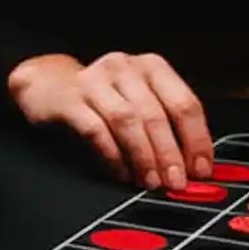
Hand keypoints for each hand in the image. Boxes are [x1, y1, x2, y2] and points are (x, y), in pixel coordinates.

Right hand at [8, 52, 214, 188]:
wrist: (47, 84)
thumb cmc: (101, 97)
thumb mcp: (136, 99)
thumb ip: (163, 125)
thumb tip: (190, 166)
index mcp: (151, 67)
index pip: (184, 103)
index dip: (196, 140)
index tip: (201, 170)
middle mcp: (125, 68)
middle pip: (155, 114)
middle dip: (169, 153)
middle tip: (175, 182)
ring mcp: (95, 81)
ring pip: (127, 121)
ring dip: (142, 155)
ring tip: (149, 181)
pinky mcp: (69, 99)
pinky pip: (95, 130)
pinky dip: (112, 155)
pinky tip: (120, 174)